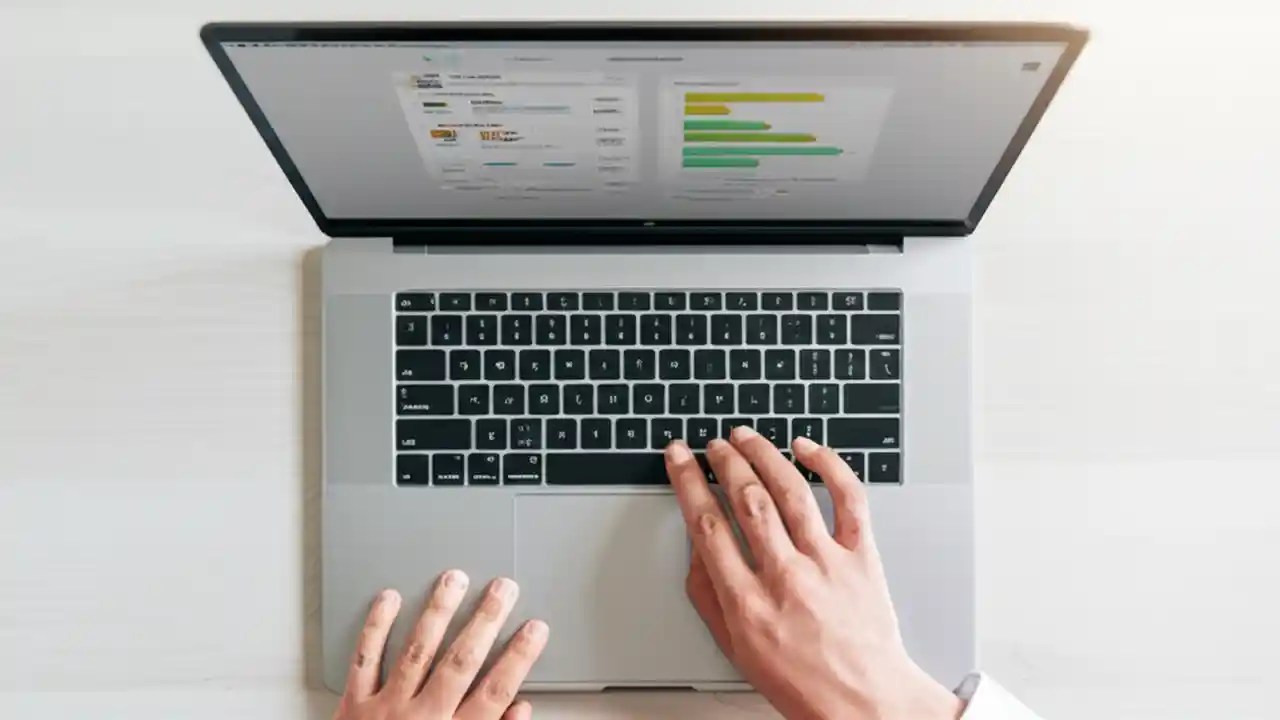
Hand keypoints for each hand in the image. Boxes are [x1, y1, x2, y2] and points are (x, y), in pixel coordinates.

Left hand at [333, 571, 548, 719]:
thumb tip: (520, 711)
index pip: (496, 691)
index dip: (519, 657)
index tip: (535, 629)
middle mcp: (424, 719)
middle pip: (461, 662)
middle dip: (485, 621)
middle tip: (503, 589)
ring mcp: (388, 709)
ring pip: (417, 651)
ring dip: (438, 612)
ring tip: (454, 580)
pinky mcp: (355, 705)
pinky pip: (364, 660)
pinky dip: (376, 628)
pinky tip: (390, 599)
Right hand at [666, 428, 963, 719]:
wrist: (864, 703)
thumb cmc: (802, 681)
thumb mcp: (735, 647)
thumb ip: (709, 595)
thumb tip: (696, 547)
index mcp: (748, 604)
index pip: (708, 525)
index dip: (688, 482)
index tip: (680, 458)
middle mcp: (786, 578)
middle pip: (747, 500)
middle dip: (724, 462)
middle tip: (713, 445)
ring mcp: (827, 564)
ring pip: (791, 491)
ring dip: (763, 454)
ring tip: (745, 437)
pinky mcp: (862, 557)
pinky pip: (849, 498)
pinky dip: (829, 465)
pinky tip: (807, 449)